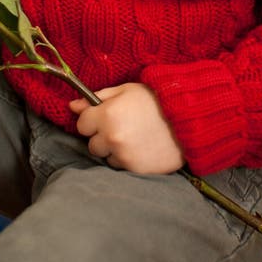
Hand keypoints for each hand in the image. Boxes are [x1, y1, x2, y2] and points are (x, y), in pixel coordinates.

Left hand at [69, 83, 183, 174]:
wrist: (188, 119)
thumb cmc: (156, 100)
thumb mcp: (126, 90)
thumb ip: (98, 98)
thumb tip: (72, 106)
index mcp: (107, 115)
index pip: (82, 124)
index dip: (92, 119)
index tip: (104, 116)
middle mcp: (112, 138)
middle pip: (92, 144)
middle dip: (102, 137)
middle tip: (121, 127)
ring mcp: (124, 156)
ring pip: (106, 157)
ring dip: (114, 150)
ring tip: (134, 137)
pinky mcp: (136, 170)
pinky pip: (121, 167)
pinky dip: (127, 160)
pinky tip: (141, 147)